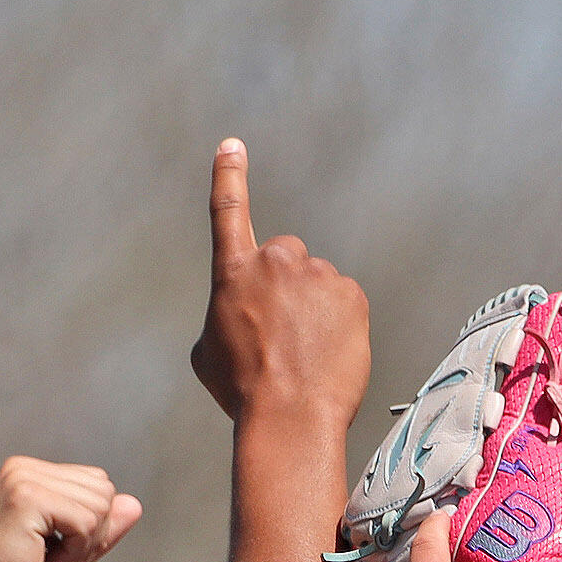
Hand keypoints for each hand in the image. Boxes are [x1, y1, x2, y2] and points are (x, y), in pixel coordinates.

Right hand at [0, 455, 144, 561]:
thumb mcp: (71, 557)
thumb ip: (101, 530)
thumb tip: (135, 503)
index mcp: (31, 475)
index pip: (98, 486)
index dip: (89, 529)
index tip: (48, 551)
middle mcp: (24, 468)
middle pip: (104, 491)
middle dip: (88, 535)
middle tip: (44, 557)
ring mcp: (23, 478)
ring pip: (100, 505)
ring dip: (79, 545)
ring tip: (38, 558)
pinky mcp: (26, 497)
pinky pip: (87, 520)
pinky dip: (73, 552)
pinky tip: (38, 561)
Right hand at [189, 139, 369, 427]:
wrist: (289, 415)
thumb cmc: (242, 390)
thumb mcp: (210, 353)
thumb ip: (225, 316)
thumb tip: (244, 318)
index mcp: (233, 272)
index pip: (227, 210)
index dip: (229, 176)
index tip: (231, 146)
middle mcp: (276, 261)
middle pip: (285, 260)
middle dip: (286, 288)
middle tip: (282, 336)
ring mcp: (317, 274)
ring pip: (317, 286)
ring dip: (313, 312)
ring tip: (304, 355)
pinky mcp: (352, 292)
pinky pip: (345, 302)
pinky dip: (339, 325)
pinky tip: (328, 355)